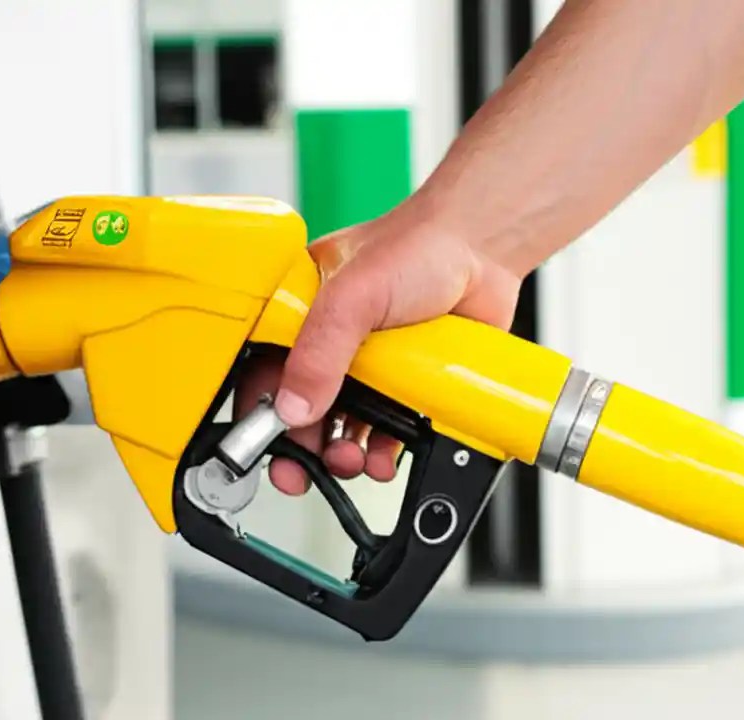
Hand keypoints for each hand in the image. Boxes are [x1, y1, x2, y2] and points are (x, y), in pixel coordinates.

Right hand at [234, 201, 521, 494]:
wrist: (484, 250)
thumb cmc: (418, 247)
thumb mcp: (354, 296)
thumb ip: (320, 352)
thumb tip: (293, 407)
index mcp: (300, 312)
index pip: (263, 370)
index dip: (258, 413)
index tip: (262, 446)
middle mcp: (331, 342)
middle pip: (300, 409)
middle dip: (301, 446)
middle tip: (303, 472)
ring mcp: (369, 366)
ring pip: (341, 426)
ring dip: (341, 455)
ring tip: (351, 461)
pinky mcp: (404, 383)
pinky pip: (385, 429)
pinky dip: (381, 452)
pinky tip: (383, 458)